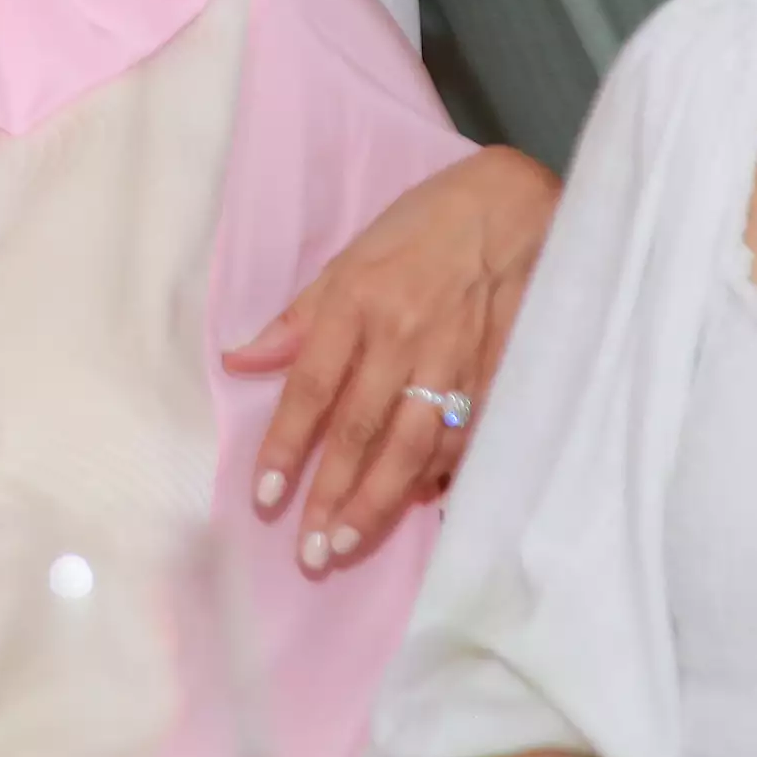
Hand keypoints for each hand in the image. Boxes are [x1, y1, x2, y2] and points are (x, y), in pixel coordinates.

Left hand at [223, 146, 555, 570]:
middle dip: (332, 493)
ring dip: (380, 500)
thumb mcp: (352, 256)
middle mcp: (402, 336)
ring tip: (351, 542)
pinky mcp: (499, 373)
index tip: (265, 498)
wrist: (515, 204)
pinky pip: (467, 436)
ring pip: (412, 444)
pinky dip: (443, 475)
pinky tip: (420, 506)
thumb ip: (300, 317)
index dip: (287, 446)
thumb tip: (241, 361)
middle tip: (310, 552)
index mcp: (357, 303)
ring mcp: (454, 359)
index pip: (312, 388)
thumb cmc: (424, 226)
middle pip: (361, 428)